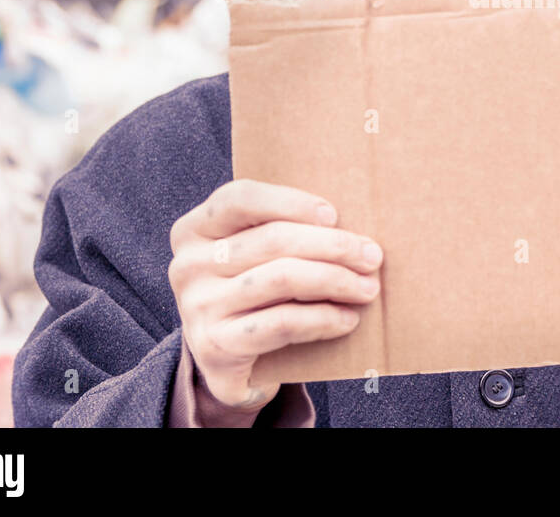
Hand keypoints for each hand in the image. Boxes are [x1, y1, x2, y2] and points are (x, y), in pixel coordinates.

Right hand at [168, 179, 382, 412]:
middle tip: (372, 256)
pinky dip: (322, 319)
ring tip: (368, 288)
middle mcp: (187, 265)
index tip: (334, 215)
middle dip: (332, 246)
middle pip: (272, 240)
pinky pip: (281, 323)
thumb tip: (351, 221)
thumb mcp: (254, 255)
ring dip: (336, 281)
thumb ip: (282, 230)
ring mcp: (198, 306)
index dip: (291, 201)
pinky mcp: (214, 346)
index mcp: (194, 229)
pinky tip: (347, 319)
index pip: (240, 198)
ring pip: (282, 279)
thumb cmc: (254, 291)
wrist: (228, 361)